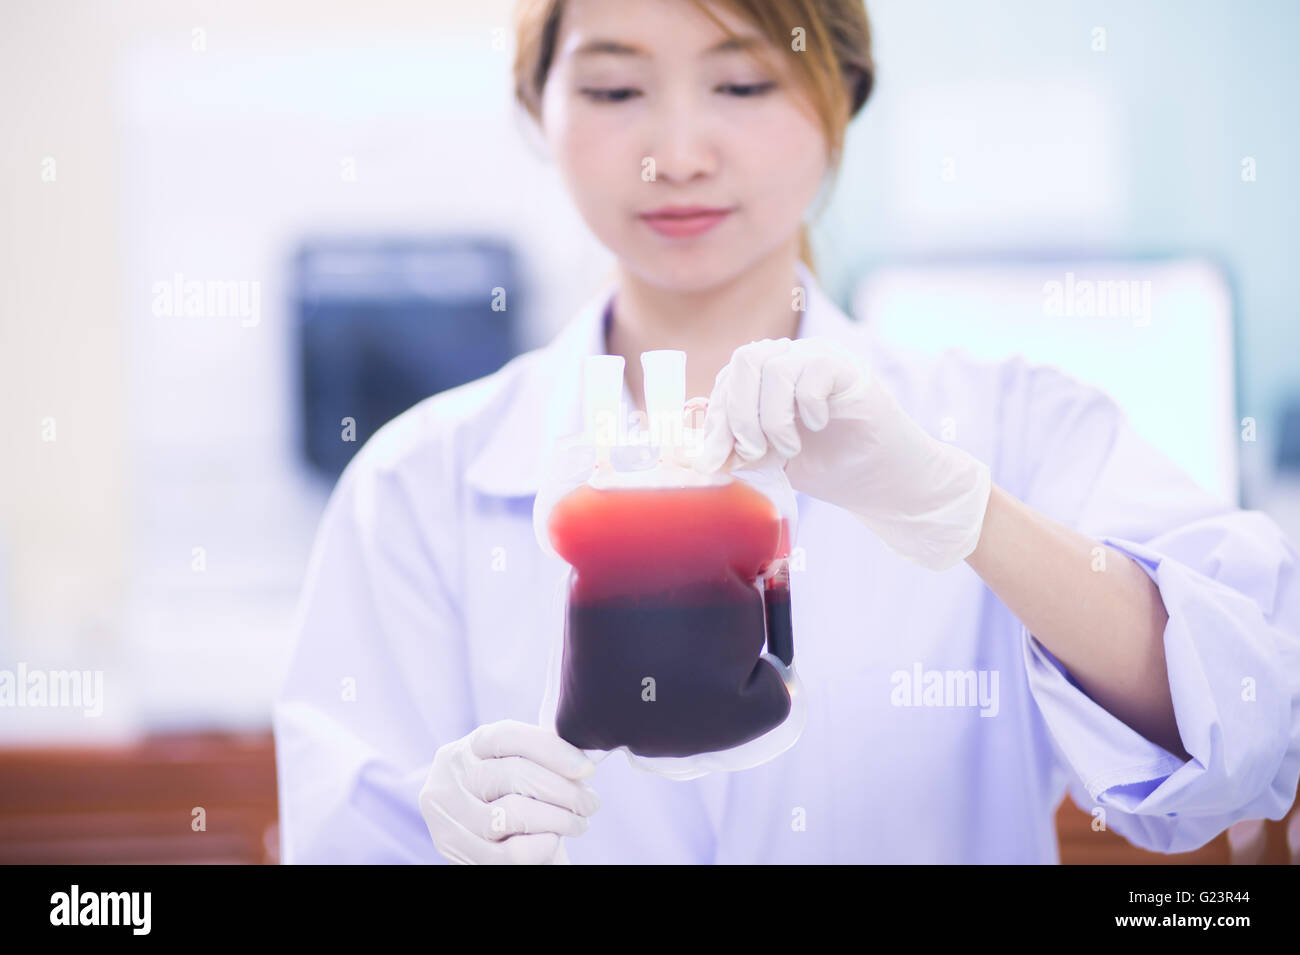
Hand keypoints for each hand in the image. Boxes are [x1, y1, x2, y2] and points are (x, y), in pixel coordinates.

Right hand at [419, 719, 599, 863]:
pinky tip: (554, 841)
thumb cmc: (514, 794)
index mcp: (470, 746)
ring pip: (513, 813)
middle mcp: (451, 775)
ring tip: (578, 823)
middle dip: (563, 790)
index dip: (552, 750)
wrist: (489, 837)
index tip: (587, 769)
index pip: (509, 736)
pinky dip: (542, 845)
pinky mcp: (456, 850)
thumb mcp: (520, 766)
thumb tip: (581, 763)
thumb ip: (542, 756)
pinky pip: (510, 851)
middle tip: (590, 803)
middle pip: (514, 774)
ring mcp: (449, 814)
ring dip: (558, 819)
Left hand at [693, 337, 990, 570]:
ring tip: (788, 447)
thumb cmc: (828, 468)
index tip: (715, 460)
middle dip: (738, 413)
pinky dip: (805, 406)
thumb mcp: (770, 462)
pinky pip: (810, 369)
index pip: (727, 382)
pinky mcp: (846, 367)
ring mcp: (819, 359)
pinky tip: (816, 427)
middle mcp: (790, 361)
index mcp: (766, 381)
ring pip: (772, 365)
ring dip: (771, 416)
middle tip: (754, 452)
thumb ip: (736, 451)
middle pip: (744, 361)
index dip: (714, 420)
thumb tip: (691, 457)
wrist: (883, 480)